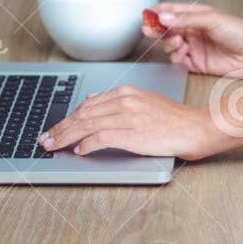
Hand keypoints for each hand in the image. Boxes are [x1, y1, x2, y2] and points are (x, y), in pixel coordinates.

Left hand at [38, 86, 219, 159]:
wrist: (196, 127)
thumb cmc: (175, 120)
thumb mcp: (144, 103)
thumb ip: (119, 103)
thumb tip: (92, 104)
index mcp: (126, 91)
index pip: (88, 104)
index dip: (68, 117)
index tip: (56, 127)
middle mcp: (124, 100)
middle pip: (83, 114)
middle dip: (61, 128)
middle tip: (45, 139)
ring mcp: (127, 116)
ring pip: (86, 125)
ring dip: (66, 137)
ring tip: (53, 146)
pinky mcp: (131, 132)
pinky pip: (100, 138)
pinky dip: (86, 145)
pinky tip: (80, 151)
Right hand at [142, 2, 242, 76]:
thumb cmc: (242, 32)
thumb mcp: (212, 20)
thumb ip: (186, 19)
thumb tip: (164, 17)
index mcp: (197, 14)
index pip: (171, 11)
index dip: (157, 13)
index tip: (146, 16)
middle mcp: (194, 30)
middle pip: (167, 29)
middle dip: (158, 30)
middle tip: (149, 30)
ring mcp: (194, 47)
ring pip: (170, 45)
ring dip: (169, 44)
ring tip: (178, 44)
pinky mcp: (196, 63)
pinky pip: (178, 60)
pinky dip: (176, 58)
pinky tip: (181, 54)